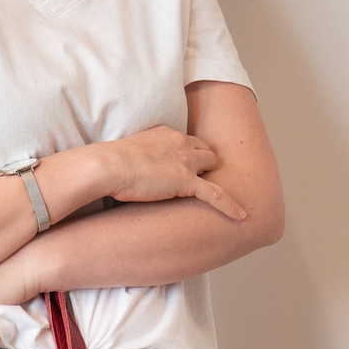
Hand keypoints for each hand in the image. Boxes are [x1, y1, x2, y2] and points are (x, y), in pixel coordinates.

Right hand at [97, 126, 246, 219]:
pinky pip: (216, 194)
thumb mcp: (126, 154)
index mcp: (166, 134)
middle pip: (205, 151)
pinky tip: (241, 215)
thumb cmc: (109, 164)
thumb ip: (138, 159)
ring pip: (212, 167)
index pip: (188, 141)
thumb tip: (132, 172)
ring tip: (220, 193)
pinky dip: (229, 205)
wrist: (107, 167)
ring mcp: (185, 162)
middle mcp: (180, 143)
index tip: (190, 165)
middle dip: (208, 164)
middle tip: (206, 180)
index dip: (192, 154)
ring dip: (214, 178)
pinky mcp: (187, 182)